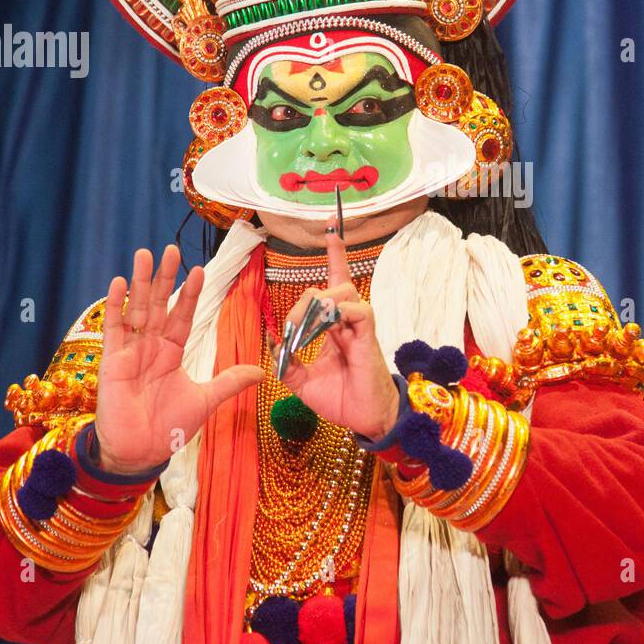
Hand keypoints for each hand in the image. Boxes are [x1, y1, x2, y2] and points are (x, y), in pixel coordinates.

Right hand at [95, 245, 263, 474]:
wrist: (141, 452)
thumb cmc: (169, 427)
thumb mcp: (205, 400)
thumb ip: (229, 382)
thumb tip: (261, 371)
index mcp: (172, 352)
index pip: (184, 315)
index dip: (191, 294)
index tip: (200, 269)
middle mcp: (151, 347)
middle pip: (159, 304)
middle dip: (164, 277)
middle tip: (170, 248)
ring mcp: (131, 352)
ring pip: (137, 309)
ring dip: (140, 282)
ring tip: (144, 254)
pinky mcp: (111, 361)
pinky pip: (114, 329)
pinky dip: (115, 306)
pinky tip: (119, 283)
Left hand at [280, 230, 400, 439]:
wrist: (364, 419)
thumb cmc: (339, 397)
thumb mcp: (301, 381)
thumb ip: (287, 360)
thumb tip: (273, 342)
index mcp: (334, 325)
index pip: (333, 281)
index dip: (335, 253)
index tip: (332, 224)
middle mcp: (348, 320)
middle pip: (330, 286)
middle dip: (304, 303)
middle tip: (292, 332)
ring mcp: (360, 326)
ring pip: (342, 292)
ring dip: (318, 306)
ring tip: (306, 332)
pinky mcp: (370, 335)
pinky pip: (357, 310)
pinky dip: (338, 314)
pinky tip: (327, 328)